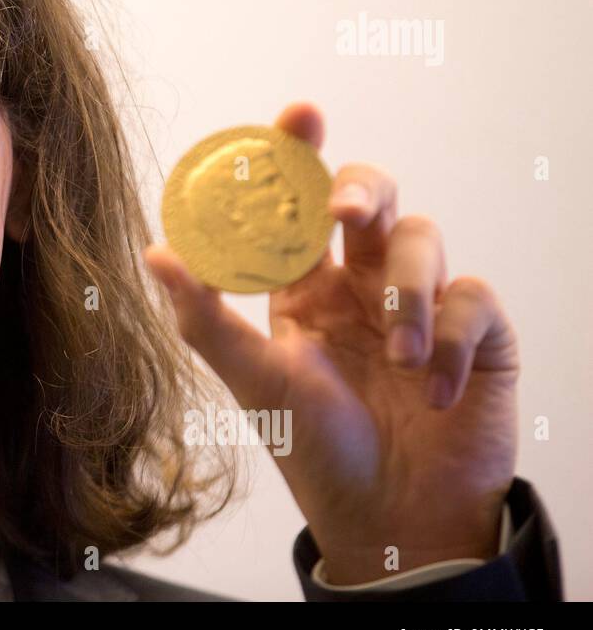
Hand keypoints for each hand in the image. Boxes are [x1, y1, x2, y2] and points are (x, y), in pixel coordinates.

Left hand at [144, 102, 519, 583]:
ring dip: (407, 290)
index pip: (298, 204)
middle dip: (360, 186)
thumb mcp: (255, 381)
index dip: (299, 156)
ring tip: (396, 358)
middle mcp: (361, 282)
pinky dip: (450, 337)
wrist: (389, 516)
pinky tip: (431, 389)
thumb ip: (205, 318)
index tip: (299, 114)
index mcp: (304, 286)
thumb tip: (154, 252)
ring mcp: (419, 302)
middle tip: (342, 209)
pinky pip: (472, 297)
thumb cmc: (315, 448)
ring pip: (423, 235)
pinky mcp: (474, 331)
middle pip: (370, 195)